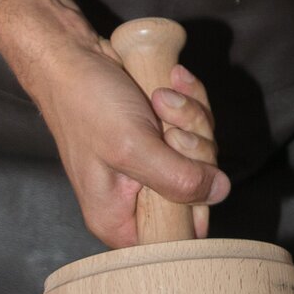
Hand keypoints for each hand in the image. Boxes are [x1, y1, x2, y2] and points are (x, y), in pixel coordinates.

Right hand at [23, 32, 228, 248]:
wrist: (73, 56)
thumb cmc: (87, 104)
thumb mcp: (132, 147)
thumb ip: (177, 178)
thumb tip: (219, 192)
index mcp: (119, 218)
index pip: (176, 237)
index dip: (193, 206)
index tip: (182, 170)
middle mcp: (136, 197)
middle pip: (198, 188)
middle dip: (193, 143)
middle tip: (165, 125)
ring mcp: (151, 164)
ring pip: (202, 151)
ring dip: (189, 115)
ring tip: (160, 96)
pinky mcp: (160, 135)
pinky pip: (195, 125)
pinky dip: (189, 100)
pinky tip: (173, 81)